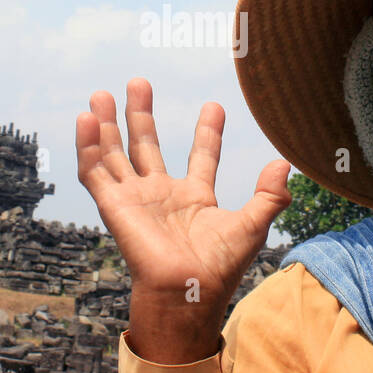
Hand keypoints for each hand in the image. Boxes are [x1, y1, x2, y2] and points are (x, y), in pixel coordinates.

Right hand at [76, 77, 291, 362]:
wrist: (187, 291)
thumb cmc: (219, 267)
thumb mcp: (252, 225)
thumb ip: (268, 195)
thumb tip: (285, 165)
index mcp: (195, 200)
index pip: (201, 157)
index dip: (208, 133)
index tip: (214, 106)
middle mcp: (162, 196)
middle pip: (147, 146)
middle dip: (141, 115)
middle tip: (139, 82)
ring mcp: (135, 199)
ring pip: (115, 154)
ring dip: (108, 125)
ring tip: (101, 94)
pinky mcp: (113, 205)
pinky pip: (95, 171)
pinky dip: (88, 145)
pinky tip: (87, 118)